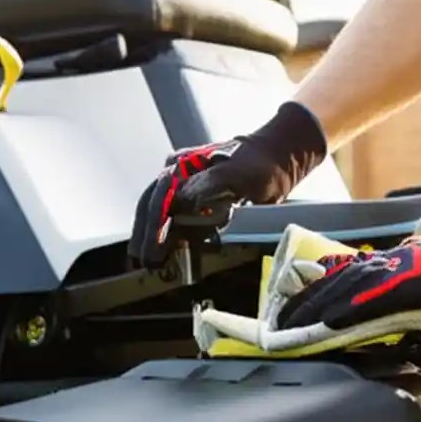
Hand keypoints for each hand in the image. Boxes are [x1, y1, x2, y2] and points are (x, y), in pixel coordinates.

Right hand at [128, 102, 328, 268]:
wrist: (276, 158)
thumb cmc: (258, 164)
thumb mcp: (236, 172)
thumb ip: (209, 183)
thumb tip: (181, 199)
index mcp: (181, 166)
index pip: (158, 199)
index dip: (153, 227)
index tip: (153, 251)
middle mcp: (175, 174)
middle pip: (150, 207)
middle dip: (145, 236)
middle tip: (144, 263)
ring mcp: (182, 186)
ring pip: (157, 213)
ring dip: (151, 237)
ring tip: (147, 262)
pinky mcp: (192, 200)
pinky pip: (172, 217)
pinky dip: (166, 235)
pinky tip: (164, 251)